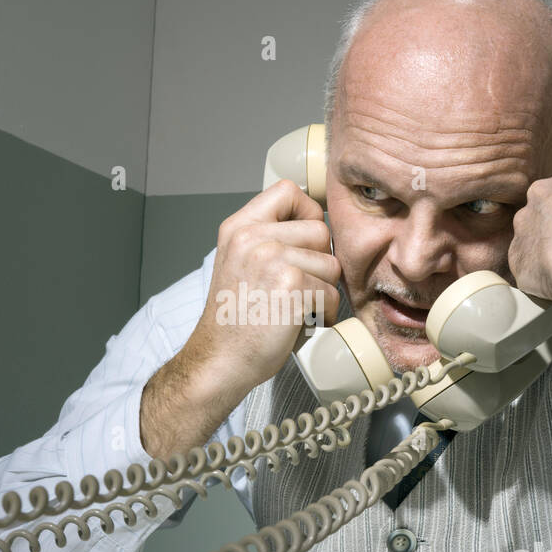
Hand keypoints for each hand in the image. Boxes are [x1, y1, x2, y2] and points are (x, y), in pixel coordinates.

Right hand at [190, 180, 341, 391]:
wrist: (220, 360)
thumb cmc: (235, 320)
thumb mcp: (239, 262)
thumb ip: (267, 239)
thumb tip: (316, 225)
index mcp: (238, 227)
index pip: (288, 191)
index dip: (308, 212)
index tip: (306, 240)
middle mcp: (252, 237)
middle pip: (320, 229)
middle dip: (319, 262)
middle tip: (298, 289)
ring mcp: (271, 258)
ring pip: (331, 264)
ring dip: (323, 292)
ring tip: (296, 308)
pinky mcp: (291, 285)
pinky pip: (331, 293)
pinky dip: (322, 314)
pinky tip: (298, 323)